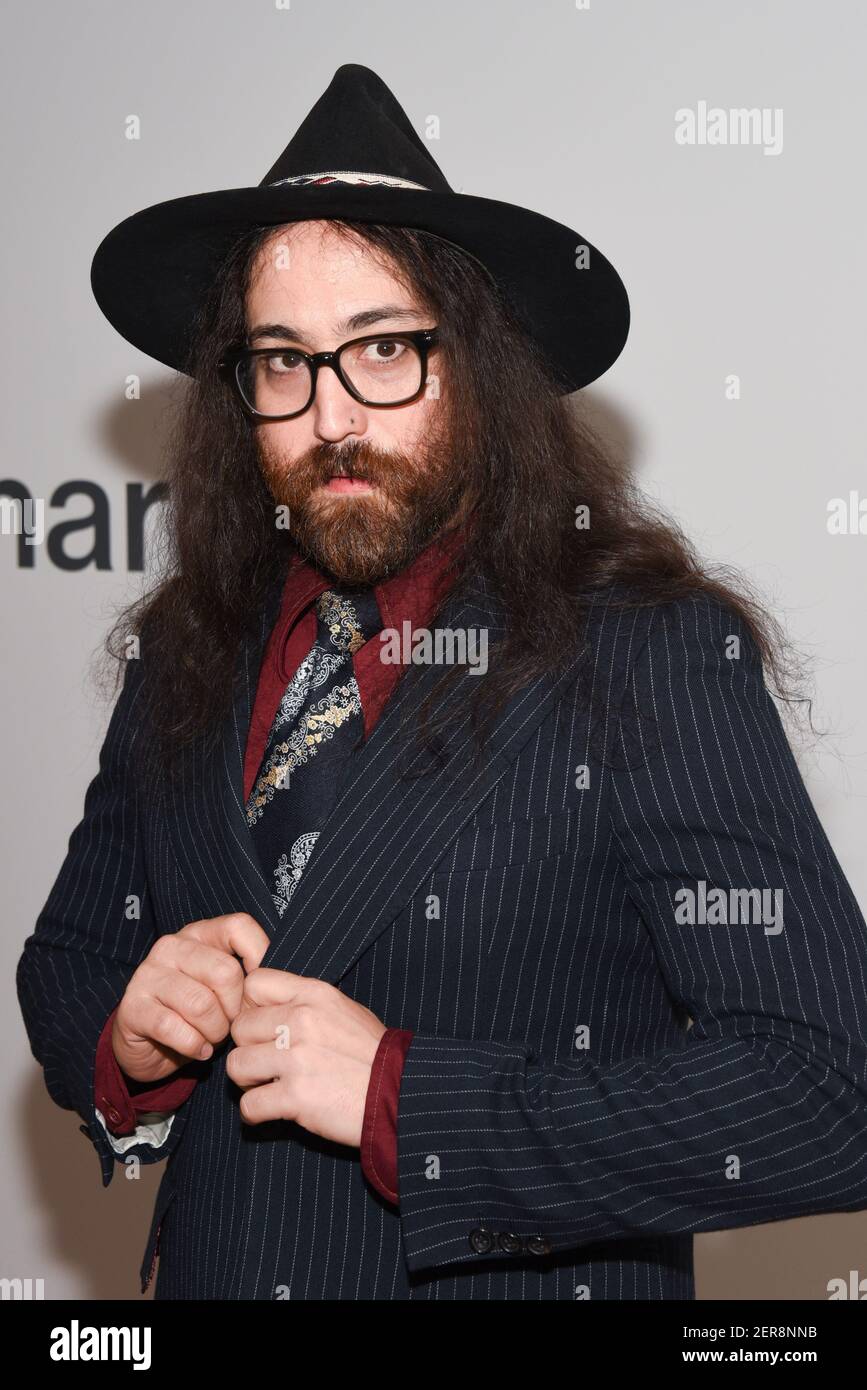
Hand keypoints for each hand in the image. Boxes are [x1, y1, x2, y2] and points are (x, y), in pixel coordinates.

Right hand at [112, 913, 270, 1083]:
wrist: (150, 1046)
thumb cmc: (198, 1013)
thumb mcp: (226, 989)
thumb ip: (249, 975)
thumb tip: (279, 977)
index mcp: (200, 934)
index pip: (238, 927)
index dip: (259, 957)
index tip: (259, 990)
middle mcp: (172, 946)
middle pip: (225, 972)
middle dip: (236, 1009)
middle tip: (231, 1025)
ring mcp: (148, 974)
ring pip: (202, 1004)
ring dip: (215, 1032)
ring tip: (213, 1038)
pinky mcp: (133, 1007)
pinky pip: (176, 1029)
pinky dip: (194, 1046)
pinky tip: (197, 1049)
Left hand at [226, 970, 386, 1147]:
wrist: (401, 1093)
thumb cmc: (373, 1055)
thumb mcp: (344, 1010)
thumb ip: (306, 1004)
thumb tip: (268, 1008)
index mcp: (314, 994)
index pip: (254, 983)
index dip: (250, 1006)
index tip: (262, 1027)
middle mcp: (302, 1021)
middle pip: (239, 1027)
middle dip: (248, 1048)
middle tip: (265, 1065)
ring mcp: (297, 1059)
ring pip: (236, 1065)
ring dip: (248, 1082)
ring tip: (267, 1087)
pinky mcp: (296, 1096)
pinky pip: (249, 1105)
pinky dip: (255, 1114)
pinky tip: (271, 1112)